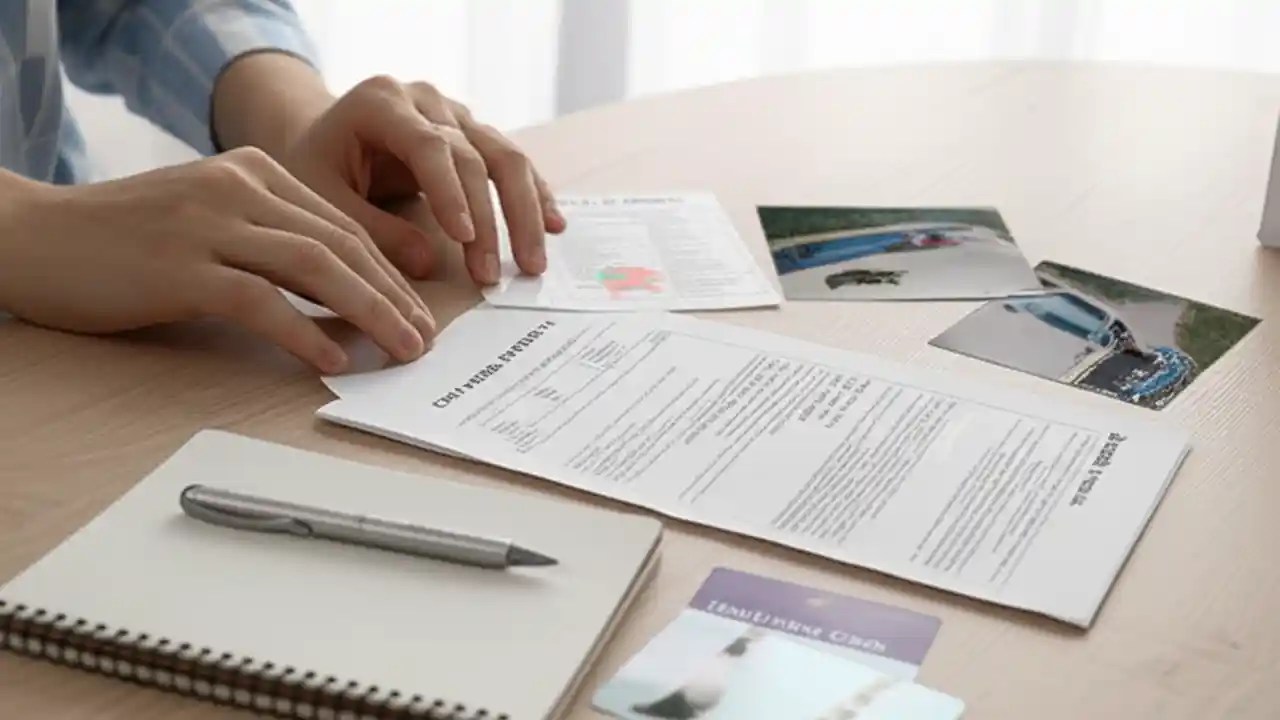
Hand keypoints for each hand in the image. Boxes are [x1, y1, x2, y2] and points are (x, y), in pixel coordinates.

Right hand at [0, 148, 433, 372]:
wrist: (33, 237)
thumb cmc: (124, 241)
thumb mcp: (209, 222)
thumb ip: (270, 245)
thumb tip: (340, 301)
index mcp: (253, 171)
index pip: (341, 226)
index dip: (388, 273)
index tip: (418, 312)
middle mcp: (237, 188)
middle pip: (339, 245)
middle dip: (392, 296)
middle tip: (424, 339)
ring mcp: (207, 224)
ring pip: (313, 268)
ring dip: (368, 313)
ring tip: (401, 350)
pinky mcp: (178, 268)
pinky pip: (258, 300)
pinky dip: (302, 332)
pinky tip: (332, 360)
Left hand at [280, 75, 565, 284]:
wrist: (321, 136)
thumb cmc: (316, 167)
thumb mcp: (322, 199)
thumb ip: (371, 229)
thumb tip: (429, 265)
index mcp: (382, 102)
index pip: (428, 146)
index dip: (450, 193)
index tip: (463, 240)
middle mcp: (426, 100)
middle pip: (475, 156)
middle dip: (490, 221)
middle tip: (493, 275)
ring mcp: (456, 114)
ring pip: (505, 157)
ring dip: (524, 213)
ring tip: (533, 263)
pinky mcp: (475, 133)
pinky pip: (512, 163)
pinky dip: (534, 195)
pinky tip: (554, 225)